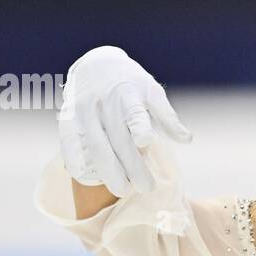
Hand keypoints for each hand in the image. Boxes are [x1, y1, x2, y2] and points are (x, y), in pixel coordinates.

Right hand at [57, 46, 192, 195]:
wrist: (96, 64)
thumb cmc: (131, 84)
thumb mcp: (152, 92)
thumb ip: (167, 117)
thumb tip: (187, 140)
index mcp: (128, 93)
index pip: (133, 111)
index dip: (138, 125)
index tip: (146, 140)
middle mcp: (104, 102)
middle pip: (117, 138)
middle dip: (132, 166)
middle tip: (147, 188)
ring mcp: (84, 111)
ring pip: (95, 145)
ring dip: (108, 171)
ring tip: (123, 191)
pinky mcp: (68, 119)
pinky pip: (68, 142)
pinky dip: (74, 160)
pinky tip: (84, 178)